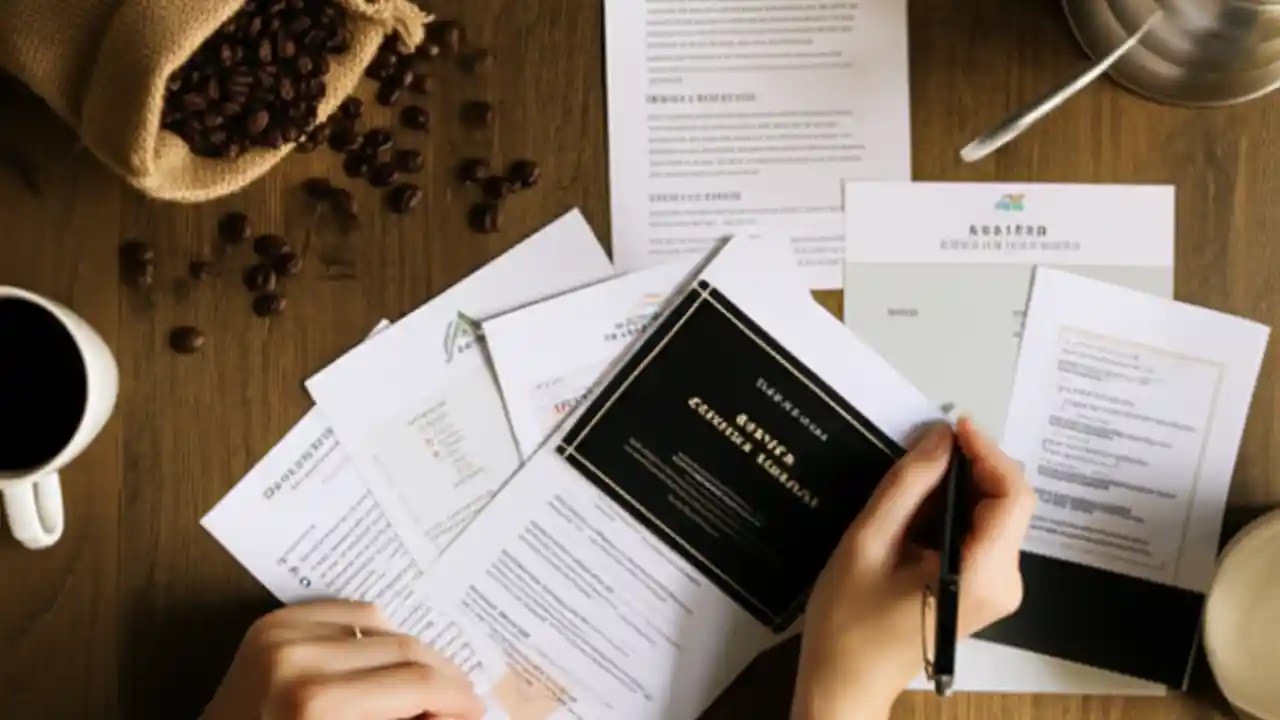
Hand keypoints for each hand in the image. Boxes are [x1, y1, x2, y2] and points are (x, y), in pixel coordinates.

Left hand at [201, 601, 484, 719]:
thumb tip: (464, 712)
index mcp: (316, 704)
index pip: (417, 684)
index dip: (458, 698)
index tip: (478, 710)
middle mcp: (296, 658)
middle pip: (406, 649)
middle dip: (442, 676)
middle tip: (462, 700)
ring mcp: (280, 635)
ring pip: (383, 626)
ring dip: (411, 655)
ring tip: (423, 685)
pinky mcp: (271, 624)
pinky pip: (349, 612)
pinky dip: (375, 634)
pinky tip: (383, 662)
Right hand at [790, 419, 1034, 719]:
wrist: (844, 680)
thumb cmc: (848, 621)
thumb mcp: (868, 541)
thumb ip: (908, 485)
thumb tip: (938, 437)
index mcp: (983, 574)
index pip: (1011, 495)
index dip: (986, 451)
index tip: (952, 425)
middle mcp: (1003, 582)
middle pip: (1008, 502)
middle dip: (971, 466)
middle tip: (923, 448)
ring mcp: (996, 587)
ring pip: (994, 514)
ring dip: (959, 486)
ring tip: (910, 481)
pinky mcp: (982, 587)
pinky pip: (980, 532)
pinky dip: (954, 508)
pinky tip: (915, 510)